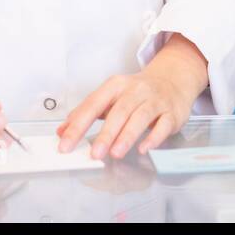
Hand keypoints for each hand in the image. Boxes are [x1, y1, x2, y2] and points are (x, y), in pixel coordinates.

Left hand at [57, 34, 207, 159]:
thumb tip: (62, 131)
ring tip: (115, 153)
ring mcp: (154, 101)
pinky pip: (163, 125)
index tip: (66, 143)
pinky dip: (154, 137)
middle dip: (106, 134)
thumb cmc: (136, 92)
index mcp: (115, 86)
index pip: (93, 104)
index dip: (78, 125)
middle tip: (94, 154)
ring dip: (127, 136)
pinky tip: (144, 148)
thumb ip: (86, 112)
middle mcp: (135, 91)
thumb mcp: (110, 96)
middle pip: (119, 112)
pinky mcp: (171, 113)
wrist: (172, 80)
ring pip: (140, 117)